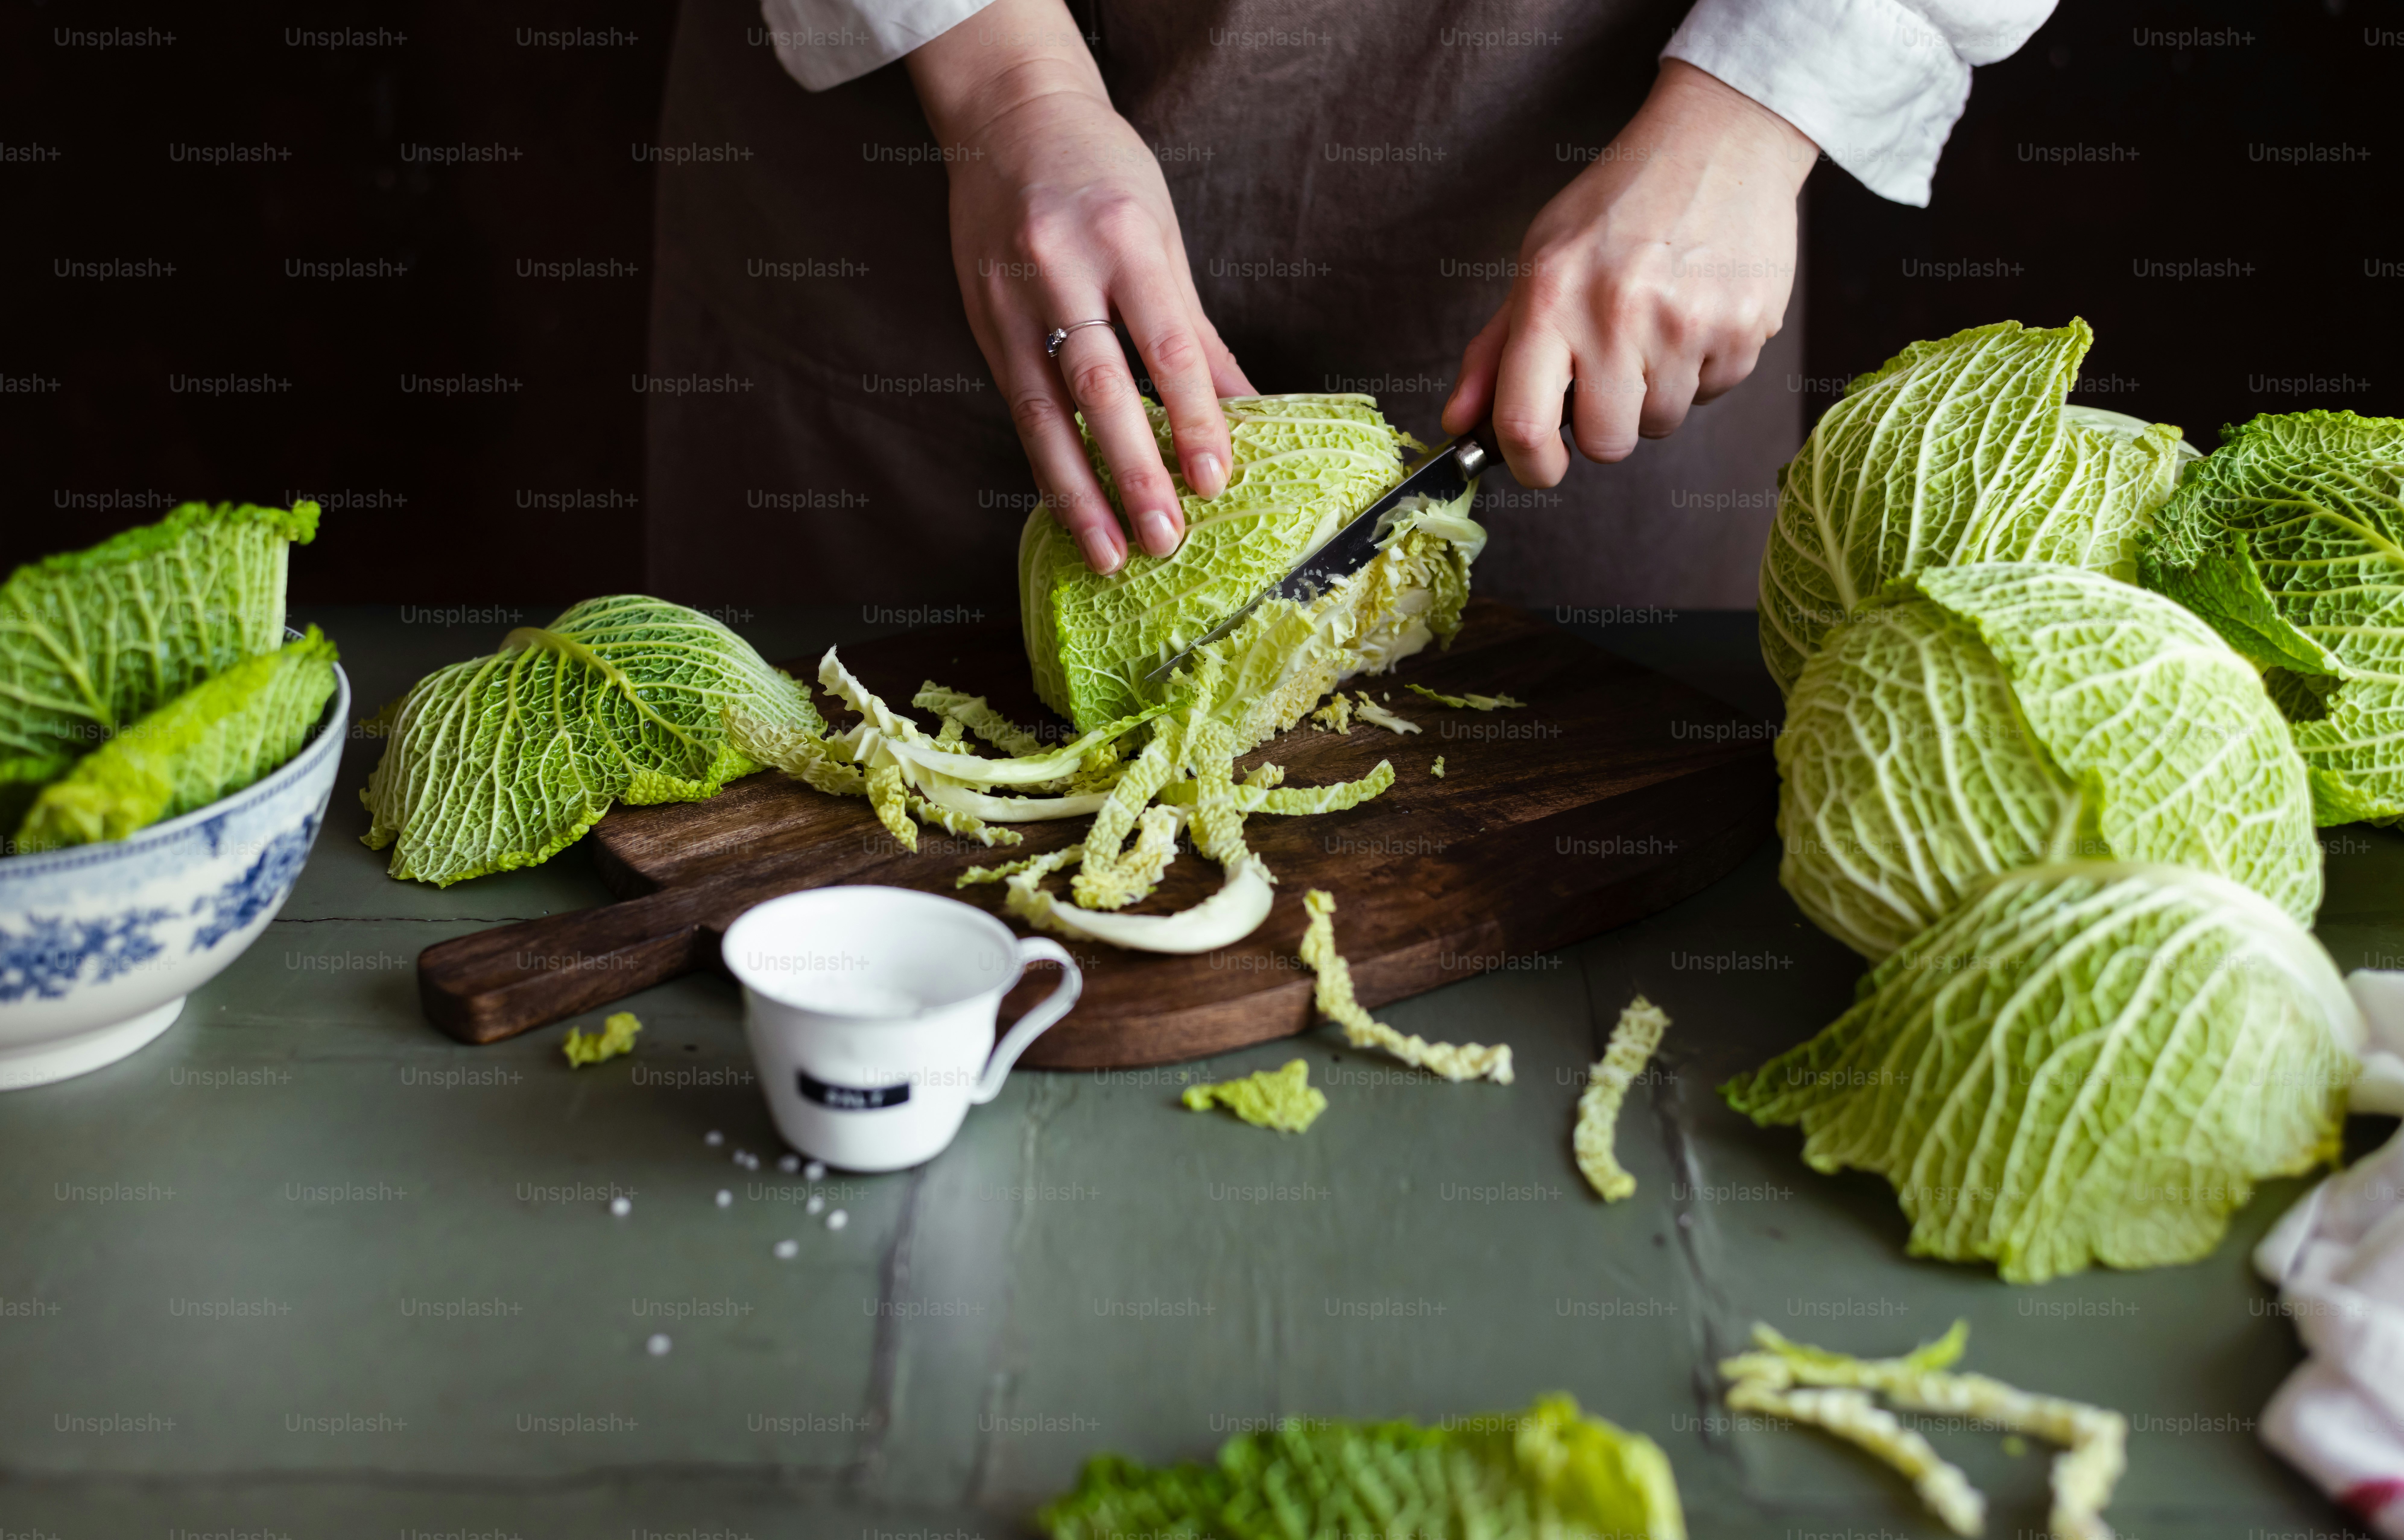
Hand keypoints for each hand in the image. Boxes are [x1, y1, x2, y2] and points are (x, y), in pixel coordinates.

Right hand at [908, 0, 1252, 573]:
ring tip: (1107, 554)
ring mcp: (1010, 297)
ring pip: (1043, 413)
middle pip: (1099, 388)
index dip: (1192, 420)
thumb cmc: (1101, 172)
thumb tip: (1252, 410)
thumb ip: (1198, 331)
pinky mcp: (981, 320)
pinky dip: (1045, 462)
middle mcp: (1061, 268)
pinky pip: (1018, 405)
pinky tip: (1068, 508)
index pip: (1166, 348)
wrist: (1009, 117)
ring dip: (1078, 492)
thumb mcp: (1164, 236)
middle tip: (1163, 540)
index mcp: (1125, 238)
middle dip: (1133, 473)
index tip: (1214, 481)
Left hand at [1441, 59, 1815, 486]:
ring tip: (1658, 326)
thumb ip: (1495, 350)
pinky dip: (1701, 368)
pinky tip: (1696, 313)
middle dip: (1604, 425)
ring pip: (1661, 423)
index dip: (1531, 466)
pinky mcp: (1743, 328)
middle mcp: (1617, 314)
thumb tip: (1458, 422)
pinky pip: (1712, 394)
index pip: (1525, 423)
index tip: (1540, 466)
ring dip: (1654, 393)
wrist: (1719, 142)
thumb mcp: (1539, 261)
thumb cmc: (1619, 204)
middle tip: (1611, 374)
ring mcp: (1686, 324)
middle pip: (1606, 443)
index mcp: (1552, 298)